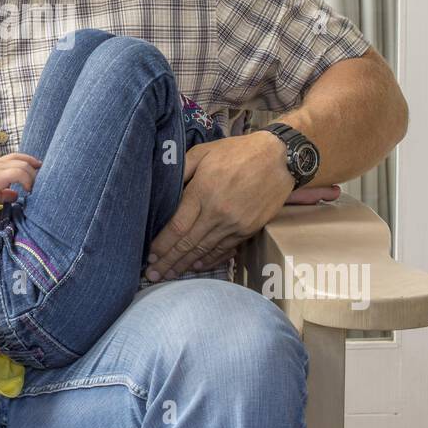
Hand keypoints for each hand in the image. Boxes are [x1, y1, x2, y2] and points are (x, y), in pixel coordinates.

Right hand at [0, 153, 42, 211]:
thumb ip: (3, 194)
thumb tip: (15, 195)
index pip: (14, 158)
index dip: (27, 161)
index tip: (37, 168)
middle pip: (21, 158)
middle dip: (34, 165)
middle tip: (43, 173)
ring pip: (22, 164)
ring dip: (32, 175)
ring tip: (36, 186)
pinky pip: (19, 172)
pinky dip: (27, 180)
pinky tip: (28, 190)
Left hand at [145, 131, 311, 281]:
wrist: (278, 157)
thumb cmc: (236, 152)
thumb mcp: (203, 152)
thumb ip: (181, 170)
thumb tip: (162, 189)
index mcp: (202, 192)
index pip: (177, 226)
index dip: (162, 244)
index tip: (149, 256)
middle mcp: (217, 212)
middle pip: (188, 244)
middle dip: (169, 261)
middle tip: (153, 275)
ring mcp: (235, 224)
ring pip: (205, 250)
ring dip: (186, 265)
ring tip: (170, 275)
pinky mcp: (249, 229)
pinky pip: (224, 249)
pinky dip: (209, 260)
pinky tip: (197, 267)